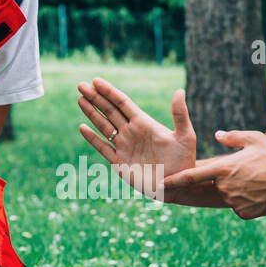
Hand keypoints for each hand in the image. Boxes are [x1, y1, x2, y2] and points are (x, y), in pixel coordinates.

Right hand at [76, 77, 201, 203]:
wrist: (178, 185)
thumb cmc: (184, 161)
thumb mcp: (185, 136)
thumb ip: (180, 114)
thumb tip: (180, 90)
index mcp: (144, 123)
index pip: (123, 103)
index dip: (109, 92)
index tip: (96, 81)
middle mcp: (132, 132)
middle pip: (110, 111)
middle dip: (95, 98)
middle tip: (81, 85)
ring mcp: (124, 147)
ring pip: (104, 126)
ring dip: (92, 113)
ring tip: (80, 99)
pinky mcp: (120, 163)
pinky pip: (103, 148)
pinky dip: (92, 138)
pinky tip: (82, 127)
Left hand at [162, 129, 265, 218]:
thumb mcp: (254, 140)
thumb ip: (232, 137)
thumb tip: (217, 134)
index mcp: (223, 168)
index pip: (191, 176)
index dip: (173, 180)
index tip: (159, 184)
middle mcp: (224, 187)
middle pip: (215, 186)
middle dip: (225, 181)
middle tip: (245, 175)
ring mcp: (233, 202)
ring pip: (227, 197)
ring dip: (237, 191)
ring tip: (257, 182)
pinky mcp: (243, 213)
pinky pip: (238, 207)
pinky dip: (246, 201)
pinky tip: (261, 193)